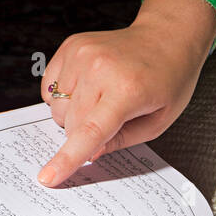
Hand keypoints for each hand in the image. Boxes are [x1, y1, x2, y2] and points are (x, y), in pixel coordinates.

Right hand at [37, 0, 215, 186]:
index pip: (90, 131)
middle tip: (112, 118)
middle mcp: (100, 67)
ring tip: (102, 98)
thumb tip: (89, 154)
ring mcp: (82, 53)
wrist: (166, 37)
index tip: (47, 178)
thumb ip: (121, 141)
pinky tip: (88, 86)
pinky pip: (50, 87)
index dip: (67, 158)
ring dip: (74, 114)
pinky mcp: (72, 46)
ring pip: (57, 108)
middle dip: (84, 133)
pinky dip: (64, 96)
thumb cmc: (168, 79)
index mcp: (127, 89)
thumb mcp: (157, 121)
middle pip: (71, 123)